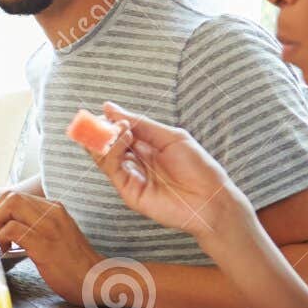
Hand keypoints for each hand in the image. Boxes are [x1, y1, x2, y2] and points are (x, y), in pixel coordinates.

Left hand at [0, 191, 102, 304]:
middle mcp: (51, 212)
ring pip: (10, 206)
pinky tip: (7, 250)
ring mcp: (48, 227)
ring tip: (0, 242)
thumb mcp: (55, 235)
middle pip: (10, 196)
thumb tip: (7, 225)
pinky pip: (13, 229)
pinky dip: (3, 238)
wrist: (97, 279)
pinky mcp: (44, 244)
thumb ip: (36, 225)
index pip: (15, 195)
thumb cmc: (72, 263)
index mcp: (53, 208)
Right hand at [86, 102, 252, 242]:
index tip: (103, 111)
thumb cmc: (198, 167)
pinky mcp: (128, 191)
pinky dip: (112, 153)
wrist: (210, 199)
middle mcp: (136, 162)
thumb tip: (110, 107)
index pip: (120, 133)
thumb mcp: (170, 137)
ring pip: (105, 157)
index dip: (110, 122)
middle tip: (96, 120)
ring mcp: (131, 177)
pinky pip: (112, 170)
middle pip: (107, 145)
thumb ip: (141, 124)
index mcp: (147, 148)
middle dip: (100, 131)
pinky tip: (122, 140)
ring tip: (117, 129)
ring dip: (106, 140)